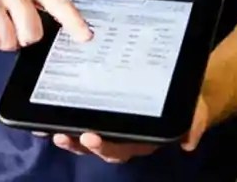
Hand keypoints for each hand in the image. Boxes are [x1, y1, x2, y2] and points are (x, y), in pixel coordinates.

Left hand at [43, 94, 210, 162]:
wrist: (181, 90)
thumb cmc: (184, 102)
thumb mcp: (194, 111)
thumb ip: (193, 124)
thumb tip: (189, 142)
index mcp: (140, 140)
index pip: (120, 148)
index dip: (104, 146)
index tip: (90, 137)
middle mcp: (120, 138)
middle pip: (94, 146)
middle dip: (77, 142)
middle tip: (63, 135)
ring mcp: (106, 128)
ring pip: (81, 138)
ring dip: (65, 136)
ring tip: (48, 130)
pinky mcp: (95, 113)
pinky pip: (75, 120)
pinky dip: (58, 120)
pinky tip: (41, 118)